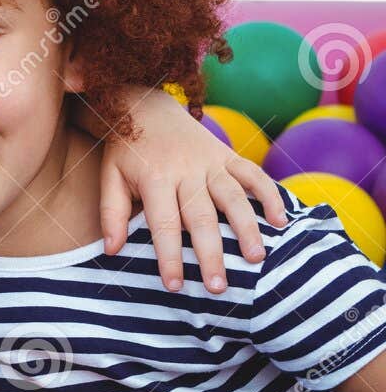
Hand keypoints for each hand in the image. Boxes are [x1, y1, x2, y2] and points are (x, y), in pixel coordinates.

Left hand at [95, 87, 286, 293]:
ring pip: (234, 198)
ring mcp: (211, 162)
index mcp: (155, 179)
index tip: (175, 286)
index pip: (164, 225)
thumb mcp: (110, 177)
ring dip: (247, 229)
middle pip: (202, 218)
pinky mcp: (228, 154)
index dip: (170, 257)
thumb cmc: (126, 150)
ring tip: (256, 259)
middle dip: (211, 254)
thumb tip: (112, 250)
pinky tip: (280, 221)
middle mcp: (186, 171)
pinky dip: (270, 195)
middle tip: (219, 287)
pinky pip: (254, 175)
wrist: (145, 104)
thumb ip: (111, 213)